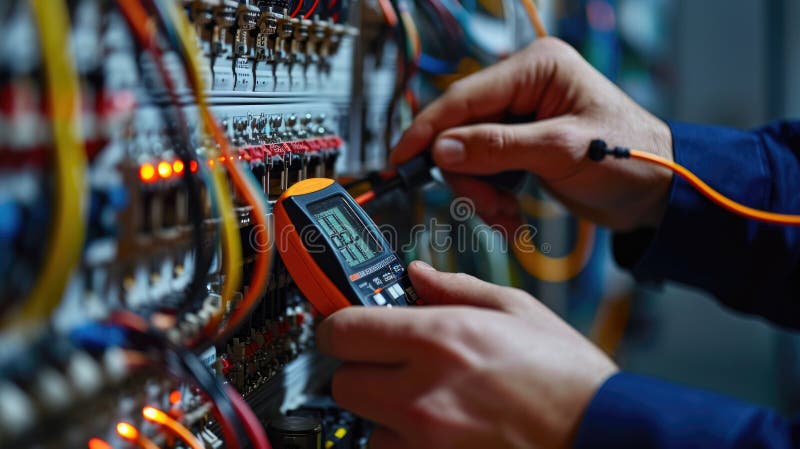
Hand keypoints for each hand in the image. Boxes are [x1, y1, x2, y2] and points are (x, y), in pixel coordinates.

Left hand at [316, 261, 617, 448]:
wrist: (602, 434)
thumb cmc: (568, 377)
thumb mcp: (517, 309)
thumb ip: (456, 288)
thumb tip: (418, 276)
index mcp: (440, 339)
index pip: (342, 330)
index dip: (340, 324)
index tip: (348, 323)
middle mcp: (423, 392)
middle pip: (343, 380)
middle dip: (361, 367)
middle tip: (390, 359)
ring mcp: (426, 440)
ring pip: (365, 422)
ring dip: (383, 408)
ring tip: (425, 397)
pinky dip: (404, 440)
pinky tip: (437, 426)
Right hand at [391, 37, 672, 230]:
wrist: (661, 195)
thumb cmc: (632, 160)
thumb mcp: (562, 152)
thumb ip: (497, 148)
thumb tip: (441, 149)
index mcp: (537, 68)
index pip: (465, 97)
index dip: (428, 130)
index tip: (400, 160)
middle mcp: (525, 87)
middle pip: (462, 129)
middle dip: (467, 174)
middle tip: (486, 206)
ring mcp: (523, 117)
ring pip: (469, 154)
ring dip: (480, 191)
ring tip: (505, 217)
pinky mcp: (523, 144)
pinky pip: (487, 169)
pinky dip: (492, 196)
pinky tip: (510, 215)